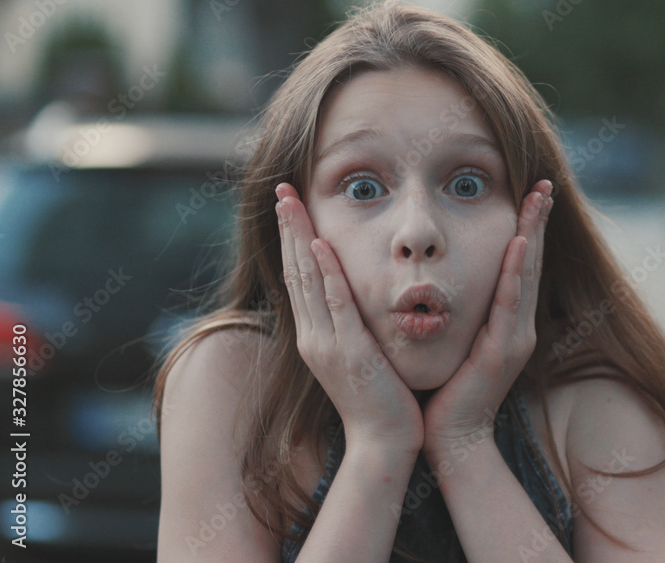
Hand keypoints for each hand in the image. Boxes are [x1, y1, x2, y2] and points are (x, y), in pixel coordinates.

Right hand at [275, 182, 422, 453]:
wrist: (384, 442)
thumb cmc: (381, 400)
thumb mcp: (361, 356)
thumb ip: (354, 327)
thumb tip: (356, 300)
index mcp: (316, 336)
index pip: (300, 279)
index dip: (293, 241)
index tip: (289, 208)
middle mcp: (313, 336)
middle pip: (295, 272)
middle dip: (288, 229)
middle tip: (281, 190)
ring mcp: (326, 343)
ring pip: (307, 281)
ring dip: (299, 238)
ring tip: (290, 202)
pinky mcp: (348, 352)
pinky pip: (335, 305)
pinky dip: (325, 273)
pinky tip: (320, 244)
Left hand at [421, 179, 553, 459]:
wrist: (452, 440)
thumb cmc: (449, 394)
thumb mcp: (461, 345)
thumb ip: (465, 317)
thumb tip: (450, 287)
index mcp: (508, 323)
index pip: (519, 266)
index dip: (527, 229)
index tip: (530, 194)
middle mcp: (518, 326)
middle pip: (530, 263)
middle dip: (537, 221)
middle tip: (544, 184)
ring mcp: (514, 338)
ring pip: (524, 275)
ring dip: (532, 234)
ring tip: (537, 199)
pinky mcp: (502, 352)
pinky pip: (509, 303)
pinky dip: (515, 272)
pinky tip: (518, 244)